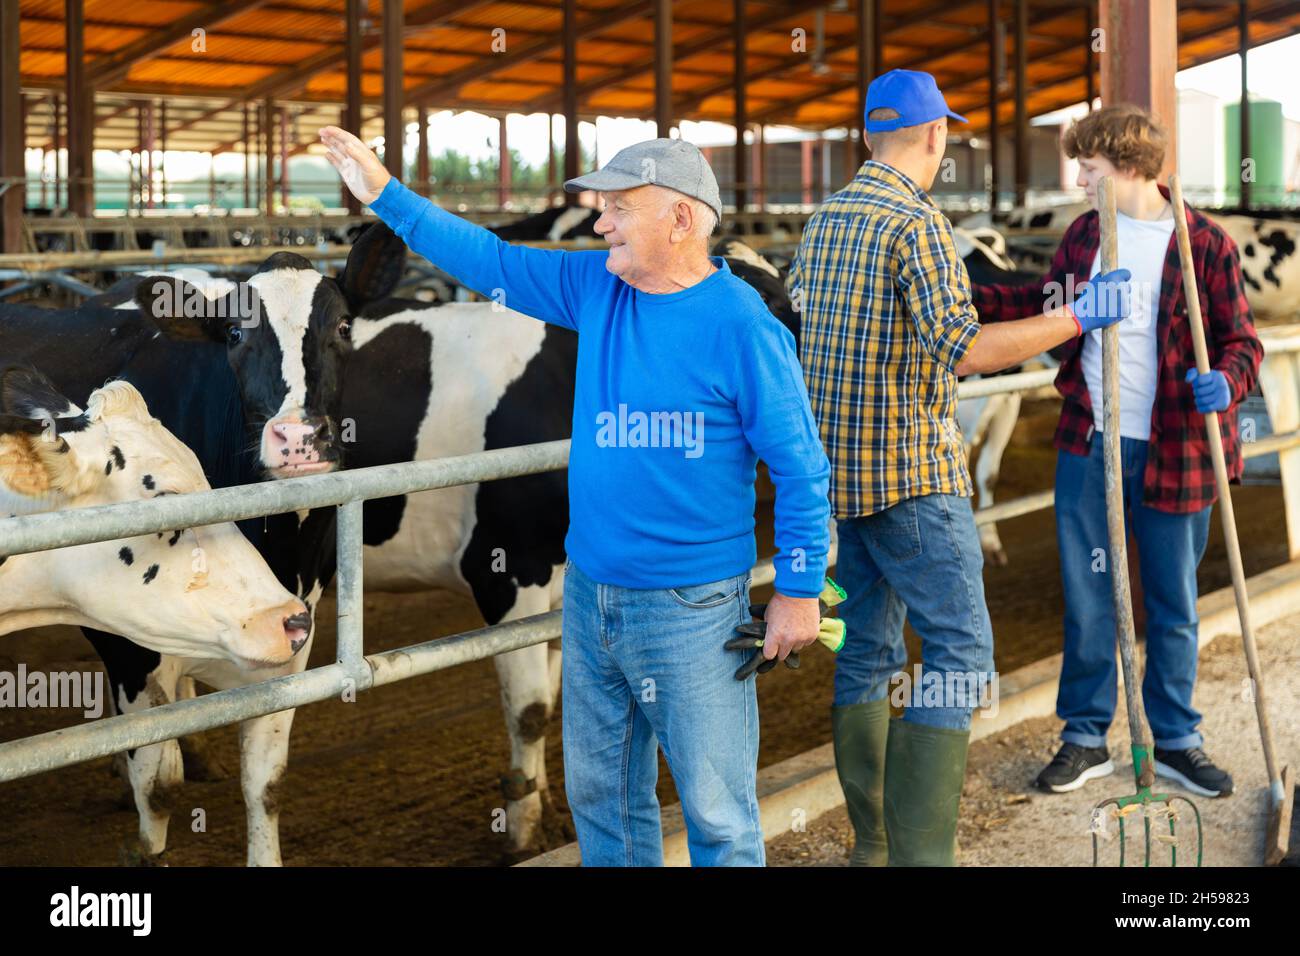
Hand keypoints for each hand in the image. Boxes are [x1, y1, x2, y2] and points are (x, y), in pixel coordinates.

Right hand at [319, 126, 391, 204]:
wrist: (379, 196)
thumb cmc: (378, 179)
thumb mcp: (369, 165)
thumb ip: (358, 155)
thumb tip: (347, 144)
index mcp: (362, 152)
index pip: (348, 139)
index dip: (338, 133)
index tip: (327, 128)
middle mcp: (356, 157)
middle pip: (342, 144)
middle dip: (332, 137)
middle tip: (321, 131)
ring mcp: (351, 166)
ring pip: (338, 152)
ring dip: (331, 145)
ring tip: (323, 139)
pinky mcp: (347, 175)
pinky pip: (337, 164)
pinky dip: (332, 158)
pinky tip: (326, 153)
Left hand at [724, 577, 847, 679]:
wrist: (799, 592)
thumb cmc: (781, 602)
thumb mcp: (768, 616)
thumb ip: (768, 631)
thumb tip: (767, 640)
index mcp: (775, 635)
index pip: (769, 655)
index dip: (768, 652)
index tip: (769, 648)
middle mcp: (788, 640)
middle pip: (782, 655)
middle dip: (780, 649)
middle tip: (781, 639)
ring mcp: (802, 638)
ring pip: (795, 648)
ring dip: (793, 643)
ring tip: (793, 629)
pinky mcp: (812, 635)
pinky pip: (806, 643)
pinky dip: (803, 637)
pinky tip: (801, 626)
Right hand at [1067, 268, 1131, 334]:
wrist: (1083, 317)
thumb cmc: (1085, 300)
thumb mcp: (1091, 283)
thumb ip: (1101, 277)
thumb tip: (1106, 274)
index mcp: (1113, 278)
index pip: (1126, 273)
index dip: (1123, 277)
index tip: (1122, 280)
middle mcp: (1120, 287)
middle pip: (1127, 287)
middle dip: (1121, 291)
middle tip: (1110, 297)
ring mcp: (1124, 300)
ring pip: (1127, 299)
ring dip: (1120, 301)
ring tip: (1108, 306)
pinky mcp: (1125, 311)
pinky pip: (1127, 309)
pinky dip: (1121, 311)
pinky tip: (1111, 312)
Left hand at [1185, 368, 1230, 412]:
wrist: (1223, 391)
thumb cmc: (1207, 381)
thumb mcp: (1200, 374)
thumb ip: (1192, 374)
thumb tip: (1187, 380)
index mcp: (1215, 375)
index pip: (1199, 381)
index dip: (1195, 384)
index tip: (1196, 384)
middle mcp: (1220, 384)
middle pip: (1199, 392)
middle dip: (1196, 392)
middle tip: (1198, 392)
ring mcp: (1223, 394)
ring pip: (1203, 400)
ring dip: (1197, 401)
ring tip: (1199, 399)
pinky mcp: (1223, 404)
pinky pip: (1208, 408)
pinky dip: (1201, 408)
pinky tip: (1200, 406)